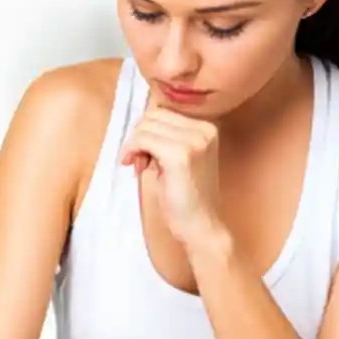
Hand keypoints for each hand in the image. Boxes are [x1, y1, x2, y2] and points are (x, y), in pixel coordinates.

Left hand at [121, 107, 226, 246]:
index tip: (144, 155)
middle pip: (152, 116)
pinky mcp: (180, 155)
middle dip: (139, 137)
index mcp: (206, 128)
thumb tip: (139, 124)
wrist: (201, 226)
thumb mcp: (180, 159)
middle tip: (139, 162)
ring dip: (134, 145)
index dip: (146, 132)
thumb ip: (167, 138)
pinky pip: (142, 139)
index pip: (162, 112)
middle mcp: (203, 130)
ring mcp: (194, 141)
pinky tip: (135, 168)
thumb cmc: (187, 198)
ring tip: (140, 167)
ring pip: (145, 126)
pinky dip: (132, 151)